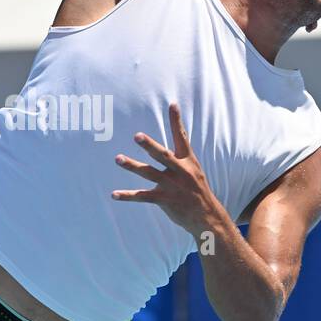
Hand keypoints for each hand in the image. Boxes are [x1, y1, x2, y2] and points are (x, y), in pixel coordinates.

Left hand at [112, 103, 223, 236]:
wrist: (206, 216)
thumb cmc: (196, 189)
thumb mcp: (193, 169)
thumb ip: (180, 154)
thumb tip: (175, 133)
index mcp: (188, 161)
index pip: (182, 137)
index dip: (176, 121)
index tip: (172, 104)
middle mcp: (180, 171)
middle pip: (163, 155)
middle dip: (150, 146)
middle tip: (137, 136)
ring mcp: (172, 186)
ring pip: (149, 173)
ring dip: (132, 166)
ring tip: (118, 158)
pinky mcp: (164, 200)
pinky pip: (143, 196)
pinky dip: (128, 195)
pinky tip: (114, 194)